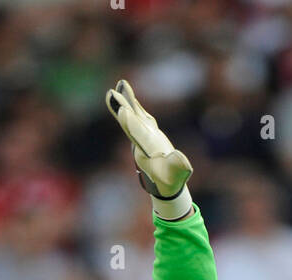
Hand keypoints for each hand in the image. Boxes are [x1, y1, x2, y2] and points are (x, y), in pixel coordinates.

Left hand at [106, 79, 192, 206]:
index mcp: (148, 152)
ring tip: (118, 84)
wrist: (164, 183)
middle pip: (130, 123)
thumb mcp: (177, 175)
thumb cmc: (171, 180)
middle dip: (121, 109)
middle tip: (111, 95)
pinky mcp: (146, 130)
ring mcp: (143, 135)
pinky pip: (136, 113)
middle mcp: (142, 143)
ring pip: (132, 115)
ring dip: (124, 101)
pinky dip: (131, 101)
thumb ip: (178, 167)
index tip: (123, 111)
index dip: (131, 124)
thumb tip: (180, 158)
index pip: (138, 137)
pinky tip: (122, 87)